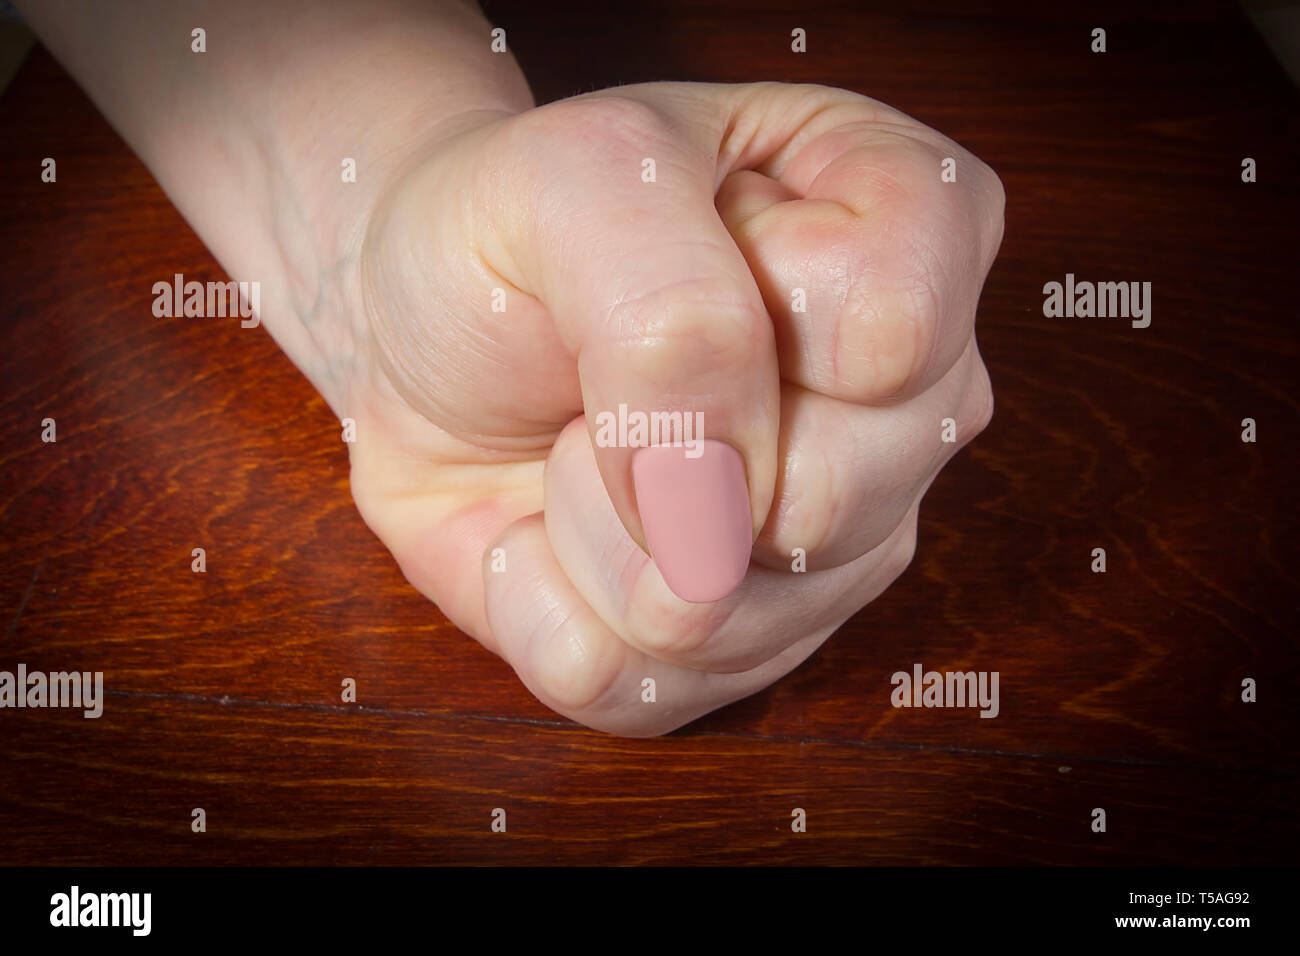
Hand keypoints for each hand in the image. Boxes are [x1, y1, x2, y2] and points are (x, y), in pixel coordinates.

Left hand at [346, 81, 1002, 735]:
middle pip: (832, 501)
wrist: (415, 336)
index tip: (656, 261)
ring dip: (591, 535)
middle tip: (596, 372)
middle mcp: (903, 401)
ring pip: (731, 617)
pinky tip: (544, 531)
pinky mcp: (751, 641)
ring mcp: (843, 535)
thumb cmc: (501, 236)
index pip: (889, 334)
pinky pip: (654, 689)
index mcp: (906, 233)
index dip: (736, 322)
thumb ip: (671, 308)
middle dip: (650, 449)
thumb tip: (718, 512)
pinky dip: (549, 612)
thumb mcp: (568, 178)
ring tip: (572, 444)